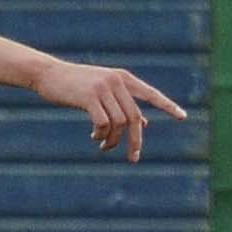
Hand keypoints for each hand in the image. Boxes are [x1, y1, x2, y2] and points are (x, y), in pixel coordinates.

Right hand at [38, 60, 189, 158]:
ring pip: (119, 123)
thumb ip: (124, 105)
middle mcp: (117, 81)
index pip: (151, 94)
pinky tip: (94, 136)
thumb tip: (144, 124)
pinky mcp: (89, 96)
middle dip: (135, 140)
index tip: (182, 117)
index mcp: (124, 78)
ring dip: (113, 140)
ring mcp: (104, 88)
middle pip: (135, 117)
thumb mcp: (104, 92)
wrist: (49, 74)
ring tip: (103, 145)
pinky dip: (101, 134)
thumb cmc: (77, 85)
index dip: (167, 105)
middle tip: (134, 157)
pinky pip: (103, 123)